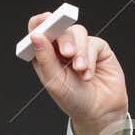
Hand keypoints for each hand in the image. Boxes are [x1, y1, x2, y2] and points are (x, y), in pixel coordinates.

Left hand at [22, 12, 128, 134]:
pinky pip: (93, 43)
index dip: (40, 23)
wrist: (100, 111)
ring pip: (78, 32)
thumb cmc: (74, 99)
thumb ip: (45, 58)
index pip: (38, 30)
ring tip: (80, 70)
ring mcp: (80, 46)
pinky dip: (90, 58)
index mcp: (46, 54)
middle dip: (64, 39)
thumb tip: (35, 35)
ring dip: (80, 52)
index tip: (45, 22)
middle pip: (60, 28)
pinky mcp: (97, 48)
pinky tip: (88, 74)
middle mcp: (62, 47)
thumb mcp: (54, 81)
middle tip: (67, 53)